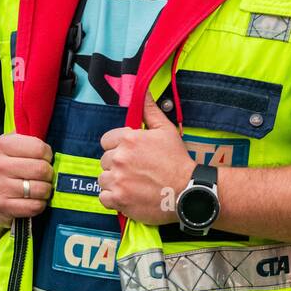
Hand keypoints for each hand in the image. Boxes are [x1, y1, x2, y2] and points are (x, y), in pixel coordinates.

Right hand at [0, 132, 53, 226]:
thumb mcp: (9, 145)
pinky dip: (39, 204)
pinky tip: (33, 200)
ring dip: (45, 190)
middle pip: (41, 169)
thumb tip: (47, 127)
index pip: (39, 147)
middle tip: (44, 175)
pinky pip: (35, 207)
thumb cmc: (5, 166)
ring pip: (40, 189)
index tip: (44, 158)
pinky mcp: (2, 207)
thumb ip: (26, 135)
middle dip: (48, 174)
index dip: (47, 154)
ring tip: (39, 188)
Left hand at [98, 90, 194, 224]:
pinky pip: (104, 197)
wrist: (187, 191)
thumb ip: (150, 111)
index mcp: (128, 139)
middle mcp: (119, 158)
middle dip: (117, 165)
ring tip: (132, 183)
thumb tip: (144, 92)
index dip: (117, 147)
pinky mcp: (118, 199)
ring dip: (114, 181)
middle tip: (135, 170)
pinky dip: (113, 198)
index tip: (129, 154)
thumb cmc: (177, 160)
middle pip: (105, 161)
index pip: (106, 141)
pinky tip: (128, 195)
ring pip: (103, 179)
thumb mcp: (166, 130)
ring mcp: (117, 180)